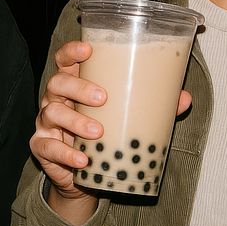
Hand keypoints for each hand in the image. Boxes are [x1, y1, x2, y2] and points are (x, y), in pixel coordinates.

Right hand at [30, 40, 190, 224]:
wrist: (82, 176)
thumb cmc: (103, 135)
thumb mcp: (124, 117)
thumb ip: (152, 106)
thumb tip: (184, 97)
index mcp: (73, 84)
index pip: (64, 60)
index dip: (72, 51)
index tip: (88, 50)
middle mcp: (56, 99)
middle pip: (57, 82)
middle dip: (78, 87)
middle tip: (102, 98)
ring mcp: (46, 123)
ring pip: (53, 113)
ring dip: (75, 121)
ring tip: (98, 131)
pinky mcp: (42, 147)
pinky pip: (48, 147)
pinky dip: (65, 154)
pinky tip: (82, 159)